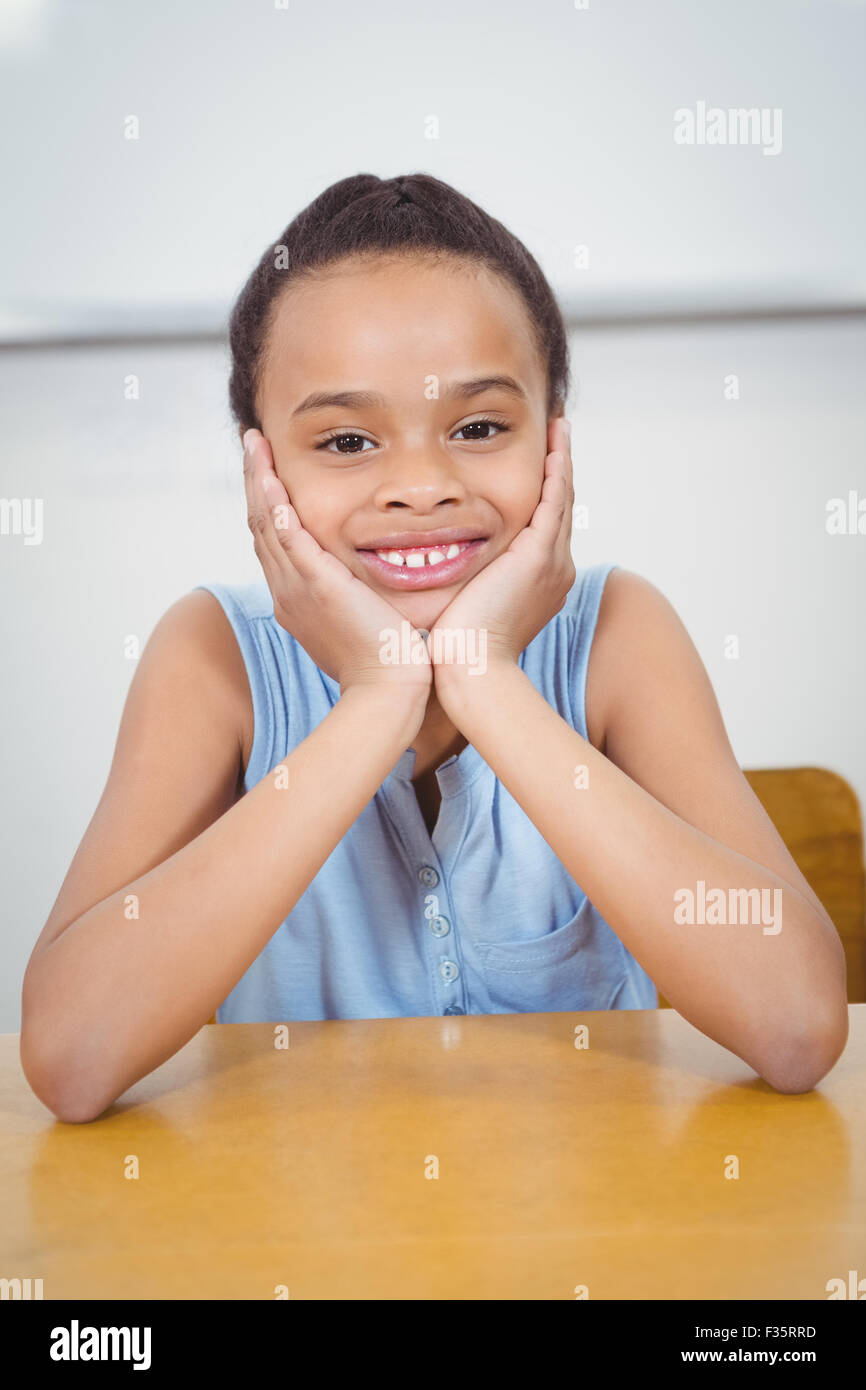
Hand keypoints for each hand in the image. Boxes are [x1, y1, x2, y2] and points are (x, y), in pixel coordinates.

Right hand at [243, 430, 432, 702]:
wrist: (391, 690)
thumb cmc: (392, 664)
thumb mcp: (370, 621)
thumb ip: (365, 597)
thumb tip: (376, 584)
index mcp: (298, 600)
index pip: (276, 542)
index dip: (269, 504)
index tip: (270, 472)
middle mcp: (287, 592)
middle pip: (261, 526)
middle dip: (255, 481)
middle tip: (253, 444)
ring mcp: (296, 588)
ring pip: (265, 523)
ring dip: (258, 479)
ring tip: (255, 443)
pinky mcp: (314, 584)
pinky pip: (284, 533)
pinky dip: (274, 501)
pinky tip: (269, 473)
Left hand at [429, 416, 575, 685]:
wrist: (470, 670)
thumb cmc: (457, 651)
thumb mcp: (463, 606)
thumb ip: (461, 582)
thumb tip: (434, 568)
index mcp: (537, 583)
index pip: (543, 528)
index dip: (542, 495)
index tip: (537, 467)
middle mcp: (554, 570)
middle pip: (559, 508)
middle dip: (558, 472)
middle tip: (558, 436)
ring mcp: (550, 561)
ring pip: (561, 498)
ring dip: (561, 461)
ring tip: (560, 428)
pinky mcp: (538, 554)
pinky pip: (554, 499)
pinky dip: (556, 469)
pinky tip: (556, 442)